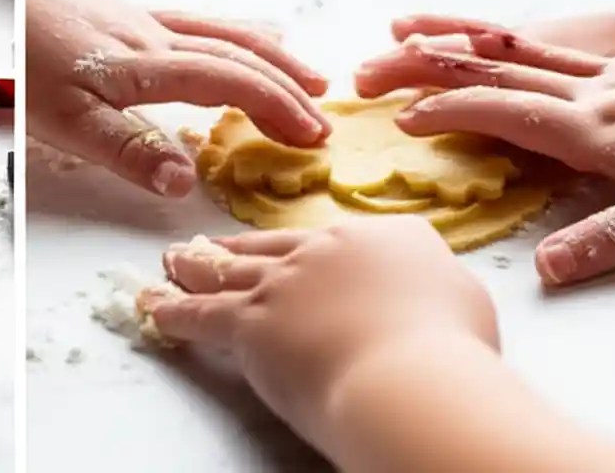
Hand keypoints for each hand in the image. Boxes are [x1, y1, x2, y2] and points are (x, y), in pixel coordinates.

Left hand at [25, 0, 328, 196]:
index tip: (312, 137)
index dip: (276, 109)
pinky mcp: (127, 14)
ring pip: (226, 33)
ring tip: (308, 77)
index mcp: (148, 66)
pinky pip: (203, 21)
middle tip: (323, 120)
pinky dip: (238, 33)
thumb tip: (185, 183)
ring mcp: (144, 20)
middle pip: (239, 56)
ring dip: (273, 56)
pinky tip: (243, 36)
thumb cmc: (20, 57)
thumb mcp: (64, 120)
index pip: (231, 84)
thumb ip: (127, 150)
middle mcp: (157, 37)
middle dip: (287, 88)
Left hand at [141, 218, 497, 448]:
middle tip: (212, 246)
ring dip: (195, 266)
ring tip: (174, 262)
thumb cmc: (451, 350)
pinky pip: (199, 313)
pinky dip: (171, 310)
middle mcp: (325, 249)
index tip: (293, 251)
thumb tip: (425, 290)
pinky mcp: (251, 320)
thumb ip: (432, 285)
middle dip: (239, 246)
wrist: (413, 376)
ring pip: (227, 269)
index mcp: (380, 238)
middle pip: (271, 244)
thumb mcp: (462, 298)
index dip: (307, 251)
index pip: (334, 240)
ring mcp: (283, 281)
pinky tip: (152, 306)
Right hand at [357, 16, 614, 285]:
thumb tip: (545, 268)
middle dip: (429, 67)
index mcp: (593, 129)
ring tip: (410, 32)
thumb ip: (608, 239)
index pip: (501, 113)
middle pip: (495, 70)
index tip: (402, 119)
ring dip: (459, 41)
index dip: (448, 113)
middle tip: (376, 66)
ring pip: (519, 48)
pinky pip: (552, 45)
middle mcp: (592, 92)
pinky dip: (507, 39)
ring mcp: (613, 72)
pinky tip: (495, 41)